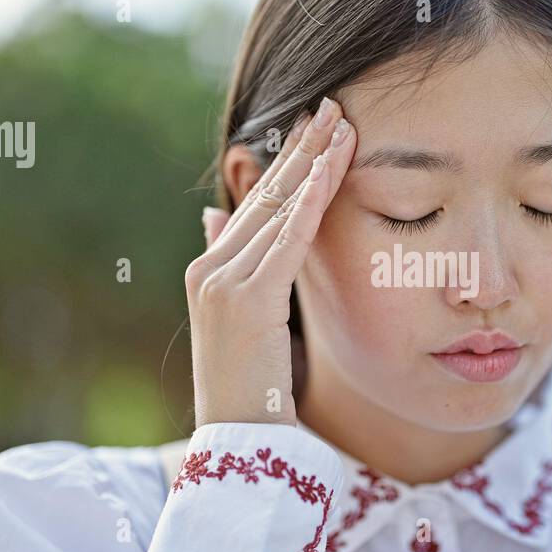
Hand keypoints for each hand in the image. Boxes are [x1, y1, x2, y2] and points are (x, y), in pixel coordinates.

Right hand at [185, 97, 356, 425]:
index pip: (259, 204)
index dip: (290, 163)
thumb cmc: (251, 392)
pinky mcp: (244, 299)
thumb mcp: (244, 323)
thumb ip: (233, 266)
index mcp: (212, 270)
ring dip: (313, 163)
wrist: (240, 445)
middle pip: (266, 195)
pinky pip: (285, 241)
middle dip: (303, 149)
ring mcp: (222, 282)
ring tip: (341, 124)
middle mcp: (210, 268)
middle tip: (334, 105)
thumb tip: (215, 215)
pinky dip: (308, 203)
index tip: (318, 128)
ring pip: (277, 209)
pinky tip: (329, 169)